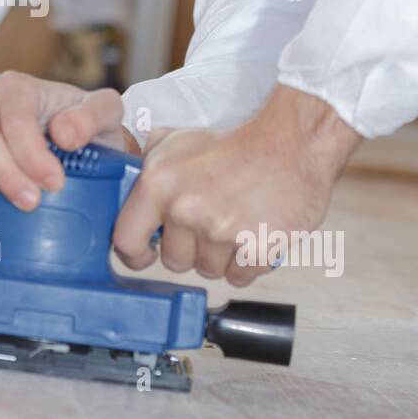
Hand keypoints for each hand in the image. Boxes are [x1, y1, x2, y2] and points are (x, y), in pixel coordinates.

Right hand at [0, 70, 133, 210]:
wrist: (76, 147)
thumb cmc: (86, 129)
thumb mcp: (105, 115)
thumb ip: (92, 115)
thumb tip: (64, 134)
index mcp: (20, 88)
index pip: (16, 115)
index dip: (31, 151)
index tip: (54, 182)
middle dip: (4, 168)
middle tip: (30, 200)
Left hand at [111, 84, 360, 285]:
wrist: (292, 143)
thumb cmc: (236, 142)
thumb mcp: (177, 141)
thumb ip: (148, 166)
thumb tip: (130, 191)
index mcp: (159, 184)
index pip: (125, 240)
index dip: (135, 254)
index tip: (146, 255)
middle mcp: (185, 209)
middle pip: (174, 262)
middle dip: (190, 250)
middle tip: (209, 225)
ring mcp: (221, 232)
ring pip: (208, 271)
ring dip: (220, 257)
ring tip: (234, 224)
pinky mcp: (256, 249)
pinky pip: (239, 277)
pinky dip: (247, 264)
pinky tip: (252, 235)